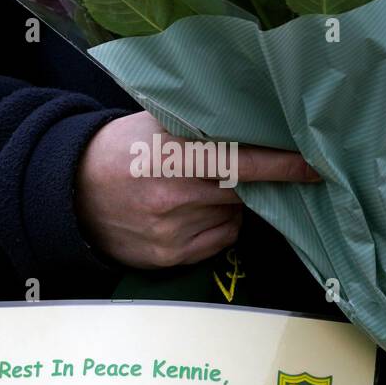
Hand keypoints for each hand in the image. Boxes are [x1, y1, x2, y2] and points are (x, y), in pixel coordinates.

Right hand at [75, 111, 319, 268]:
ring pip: (233, 217)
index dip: (280, 165)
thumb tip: (258, 130)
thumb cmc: (120, 150)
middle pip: (241, 192)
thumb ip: (200, 129)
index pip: (238, 161)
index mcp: (168, 156)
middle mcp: (171, 197)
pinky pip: (219, 240)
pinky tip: (192, 212)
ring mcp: (170, 232)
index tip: (314, 165)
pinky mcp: (168, 258)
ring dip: (231, 204)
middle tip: (258, 170)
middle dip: (256, 182)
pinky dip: (218, 225)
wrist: (71, 193)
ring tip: (198, 189)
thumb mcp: (153, 126)